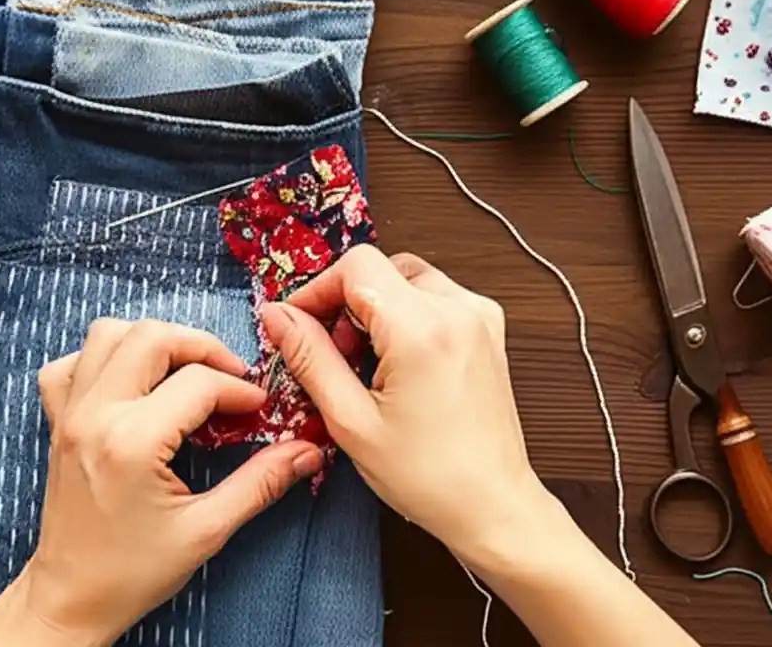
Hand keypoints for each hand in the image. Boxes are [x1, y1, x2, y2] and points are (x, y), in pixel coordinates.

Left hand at [0, 319, 323, 645]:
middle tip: (228, 376)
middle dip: (200, 347)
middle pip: (151, 337)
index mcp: (132, 443)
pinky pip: (71, 362)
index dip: (238, 390)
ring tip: (183, 371)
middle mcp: (95, 416)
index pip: (198, 383)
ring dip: (152, 341)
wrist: (71, 598)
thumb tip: (306, 451)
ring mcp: (69, 414)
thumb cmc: (133, 572)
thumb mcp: (207, 530)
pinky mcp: (57, 421)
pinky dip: (102, 358)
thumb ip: (258, 483)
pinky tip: (131, 382)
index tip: (258, 408)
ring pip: (107, 334)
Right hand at [259, 245, 558, 560]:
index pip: (357, 265)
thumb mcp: (351, 421)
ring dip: (376, 307)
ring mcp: (479, 318)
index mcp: (423, 331)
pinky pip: (435, 297)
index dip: (317, 289)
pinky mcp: (488, 330)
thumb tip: (278, 316)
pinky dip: (406, 316)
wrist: (492, 505)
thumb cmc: (428, 477)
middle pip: (381, 267)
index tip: (297, 323)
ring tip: (364, 363)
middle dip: (346, 301)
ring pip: (407, 278)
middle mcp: (459, 311)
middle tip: (332, 353)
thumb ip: (310, 358)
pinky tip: (395, 363)